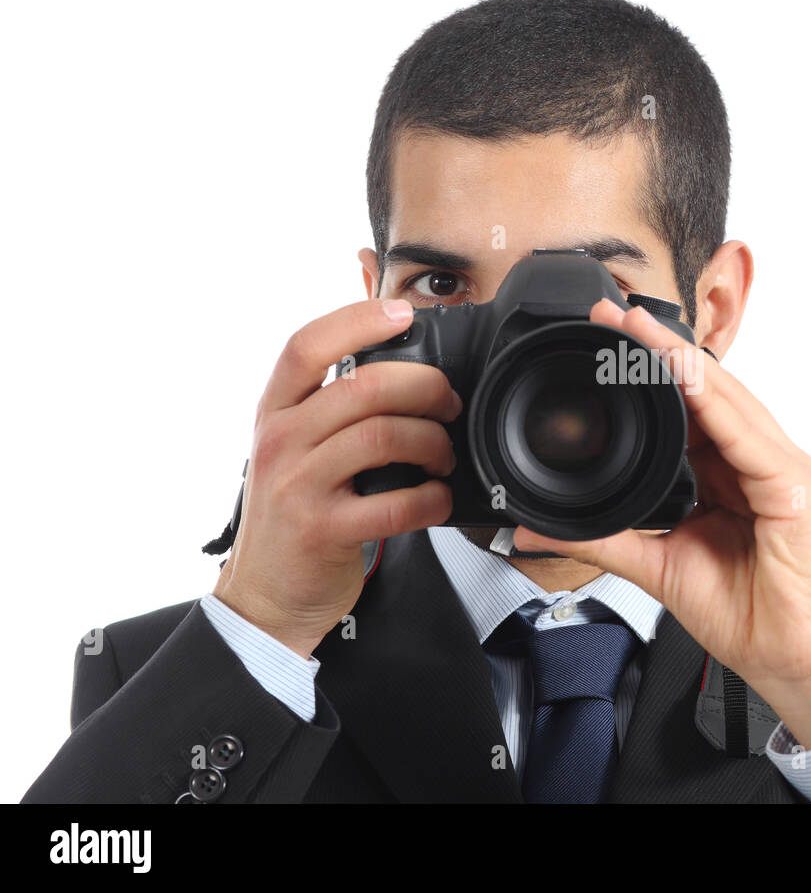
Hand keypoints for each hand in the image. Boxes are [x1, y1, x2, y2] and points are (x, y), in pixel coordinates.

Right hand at [213, 298, 459, 657]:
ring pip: (384, 436)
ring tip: (444, 457)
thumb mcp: (298, 447)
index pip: (306, 345)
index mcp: (275, 411)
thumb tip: (396, 353)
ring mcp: (297, 486)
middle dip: (425, 387)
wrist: (267, 593)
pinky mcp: (323, 530)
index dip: (357, 319)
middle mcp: (280, 441)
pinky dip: (431, 498)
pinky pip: (396, 502)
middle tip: (449, 405)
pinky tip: (435, 499)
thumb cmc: (296, 512)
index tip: (403, 313)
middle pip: (364, 386)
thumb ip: (334, 405)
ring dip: (433, 442)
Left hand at [513, 299, 810, 748]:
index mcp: (729, 473)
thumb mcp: (659, 567)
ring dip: (682, 360)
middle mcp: (756, 461)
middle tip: (612, 314)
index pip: (686, 408)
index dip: (647, 372)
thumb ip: (605, 538)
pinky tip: (685, 374)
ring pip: (727, 398)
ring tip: (639, 328)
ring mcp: (779, 469)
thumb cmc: (748, 615)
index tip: (602, 342)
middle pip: (707, 390)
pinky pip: (748, 434)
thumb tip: (540, 526)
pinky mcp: (793, 488)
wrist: (798, 665)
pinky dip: (715, 400)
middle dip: (659, 349)